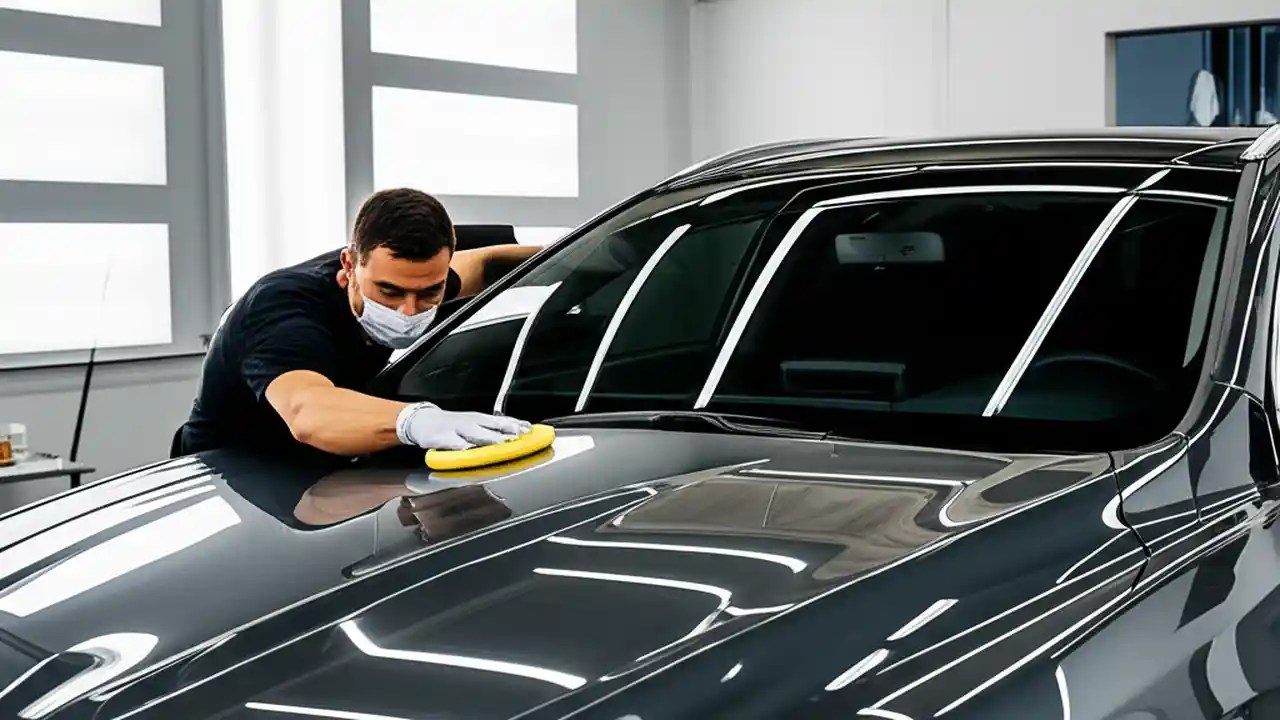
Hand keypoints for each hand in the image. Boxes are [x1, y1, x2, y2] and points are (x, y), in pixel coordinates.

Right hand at [395, 403, 530, 450]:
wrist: (424, 420)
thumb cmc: (454, 424)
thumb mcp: (476, 424)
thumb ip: (495, 428)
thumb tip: (522, 430)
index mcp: (480, 419)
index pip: (500, 421)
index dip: (514, 424)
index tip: (529, 429)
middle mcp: (470, 422)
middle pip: (490, 425)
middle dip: (504, 430)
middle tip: (517, 435)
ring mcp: (455, 429)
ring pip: (473, 433)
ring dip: (487, 437)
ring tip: (498, 442)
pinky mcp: (441, 437)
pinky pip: (451, 442)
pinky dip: (459, 445)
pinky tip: (467, 449)